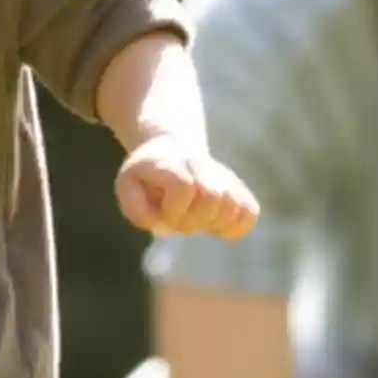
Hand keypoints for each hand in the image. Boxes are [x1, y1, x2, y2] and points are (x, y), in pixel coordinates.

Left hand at [116, 135, 258, 239]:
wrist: (170, 150)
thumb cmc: (146, 176)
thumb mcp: (128, 186)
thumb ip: (136, 209)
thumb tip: (161, 225)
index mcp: (171, 162)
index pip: (185, 187)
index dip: (174, 210)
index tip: (164, 215)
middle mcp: (200, 165)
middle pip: (214, 196)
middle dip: (194, 220)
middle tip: (181, 219)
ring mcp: (223, 176)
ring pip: (235, 206)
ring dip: (214, 223)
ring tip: (198, 219)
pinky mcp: (239, 190)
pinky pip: (250, 213)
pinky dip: (234, 227)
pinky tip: (215, 223)